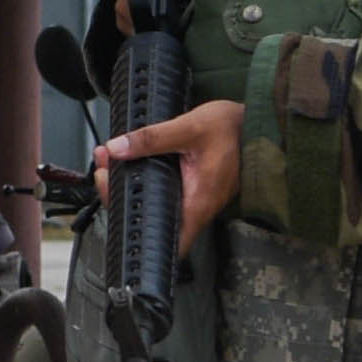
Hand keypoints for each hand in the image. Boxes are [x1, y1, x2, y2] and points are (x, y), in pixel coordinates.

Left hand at [97, 97, 242, 255]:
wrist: (258, 121)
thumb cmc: (234, 127)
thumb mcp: (190, 127)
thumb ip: (152, 138)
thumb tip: (117, 148)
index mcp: (199, 202)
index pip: (168, 240)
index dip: (140, 235)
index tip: (115, 209)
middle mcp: (198, 207)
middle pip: (151, 218)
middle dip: (120, 197)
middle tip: (103, 171)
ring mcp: (197, 199)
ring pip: (154, 203)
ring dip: (128, 184)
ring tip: (108, 161)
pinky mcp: (194, 188)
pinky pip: (163, 191)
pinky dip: (142, 177)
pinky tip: (126, 159)